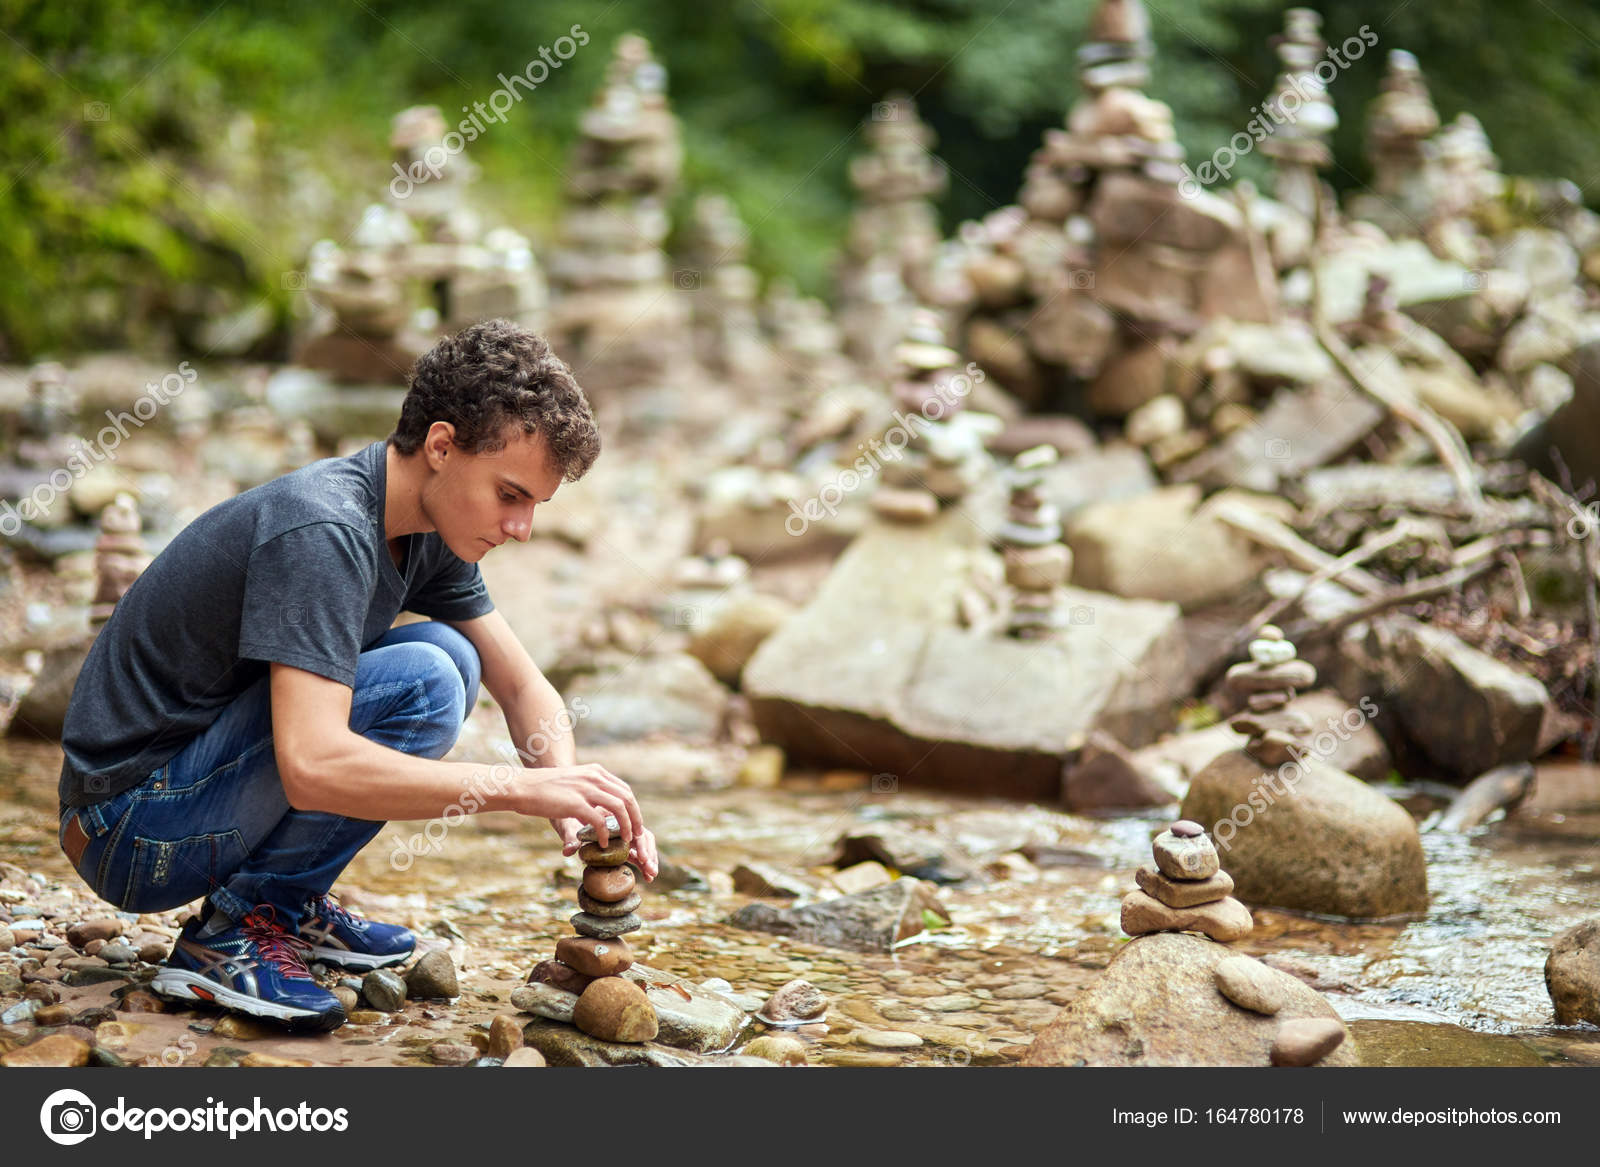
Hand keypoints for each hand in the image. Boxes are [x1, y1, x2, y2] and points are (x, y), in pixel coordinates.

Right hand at [517, 763, 642, 848]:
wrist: (521, 785)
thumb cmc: (543, 787)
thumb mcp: (572, 782)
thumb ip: (588, 791)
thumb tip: (600, 806)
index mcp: (595, 772)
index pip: (624, 789)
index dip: (633, 808)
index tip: (634, 824)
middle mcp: (594, 777)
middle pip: (627, 797)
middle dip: (636, 818)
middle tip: (637, 836)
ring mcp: (585, 789)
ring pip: (619, 807)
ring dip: (627, 826)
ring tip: (626, 841)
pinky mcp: (575, 803)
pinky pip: (599, 821)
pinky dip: (606, 834)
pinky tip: (604, 844)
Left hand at [550, 819, 657, 882]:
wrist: (560, 809)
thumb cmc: (563, 815)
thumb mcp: (565, 824)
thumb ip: (570, 837)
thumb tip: (569, 851)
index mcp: (611, 814)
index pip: (633, 827)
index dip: (640, 844)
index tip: (641, 859)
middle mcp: (619, 821)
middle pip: (642, 835)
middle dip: (649, 853)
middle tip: (651, 870)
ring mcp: (620, 830)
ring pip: (642, 842)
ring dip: (650, 857)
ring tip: (651, 875)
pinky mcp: (618, 840)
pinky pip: (635, 849)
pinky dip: (642, 860)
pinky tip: (647, 875)